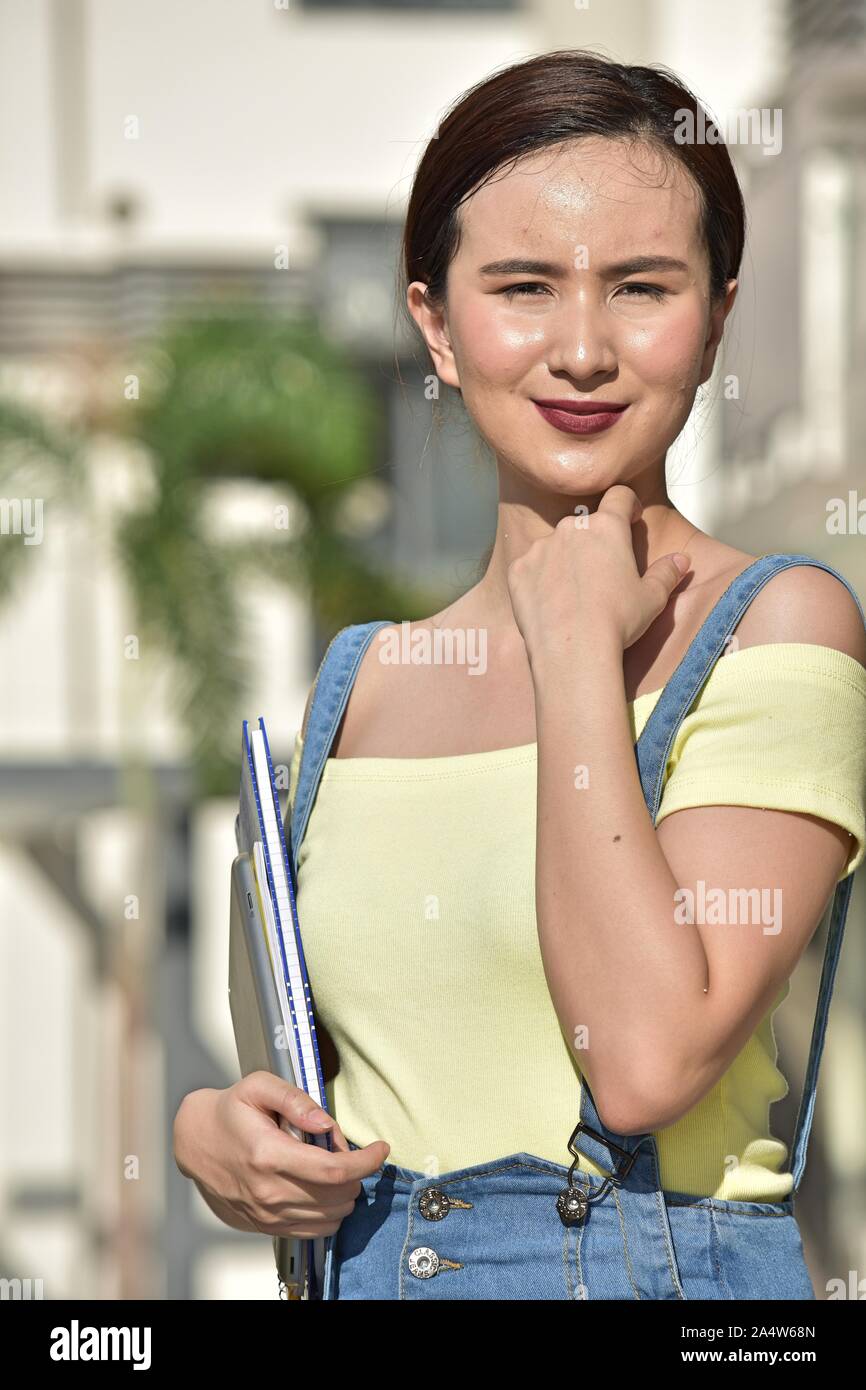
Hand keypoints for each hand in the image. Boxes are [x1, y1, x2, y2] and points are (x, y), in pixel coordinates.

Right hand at [173, 1073, 390, 1239]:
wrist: (194, 1142)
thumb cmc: (228, 1112)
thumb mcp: (258, 1086)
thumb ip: (295, 1099)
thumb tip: (325, 1123)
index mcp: (269, 1155)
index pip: (334, 1170)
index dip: (366, 1162)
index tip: (380, 1149)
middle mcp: (269, 1191)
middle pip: (338, 1196)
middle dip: (355, 1171)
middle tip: (340, 1147)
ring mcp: (267, 1214)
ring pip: (331, 1217)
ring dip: (344, 1192)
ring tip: (328, 1165)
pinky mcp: (266, 1226)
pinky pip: (314, 1230)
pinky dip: (329, 1211)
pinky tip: (321, 1187)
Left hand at [505, 485, 690, 661]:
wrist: (573, 649)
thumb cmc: (617, 621)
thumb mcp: (652, 598)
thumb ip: (667, 573)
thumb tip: (681, 560)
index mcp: (607, 528)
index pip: (619, 497)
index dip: (627, 504)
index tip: (630, 518)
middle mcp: (570, 528)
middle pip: (584, 524)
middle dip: (593, 541)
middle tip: (601, 572)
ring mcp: (541, 548)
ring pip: (555, 545)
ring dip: (564, 559)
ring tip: (573, 593)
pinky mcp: (518, 570)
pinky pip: (530, 567)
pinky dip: (539, 579)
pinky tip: (549, 603)